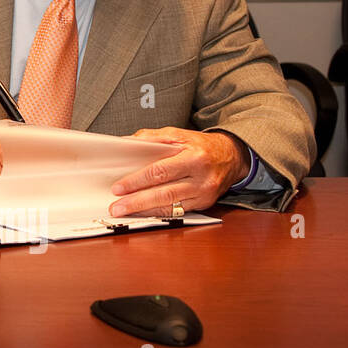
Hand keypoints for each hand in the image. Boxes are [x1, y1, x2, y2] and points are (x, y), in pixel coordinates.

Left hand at [109, 128, 247, 216]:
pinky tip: (143, 213)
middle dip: (136, 202)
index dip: (137, 181)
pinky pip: (177, 212)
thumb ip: (152, 137)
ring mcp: (204, 194)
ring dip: (144, 211)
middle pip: (164, 193)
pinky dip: (158, 213)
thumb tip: (126, 144)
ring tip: (124, 212)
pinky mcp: (204, 204)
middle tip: (116, 207)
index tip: (118, 188)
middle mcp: (201, 179)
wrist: (231, 156)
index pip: (160, 171)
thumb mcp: (178, 134)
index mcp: (195, 158)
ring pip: (171, 207)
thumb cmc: (201, 145)